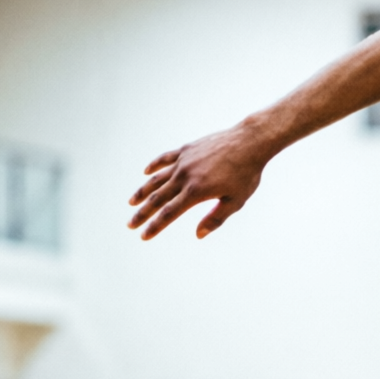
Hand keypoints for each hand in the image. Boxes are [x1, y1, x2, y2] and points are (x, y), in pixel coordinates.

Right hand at [128, 121, 274, 239]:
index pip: (169, 213)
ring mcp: (184, 161)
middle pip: (157, 198)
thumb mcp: (235, 201)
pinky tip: (146, 172)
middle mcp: (184, 176)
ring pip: (157, 179)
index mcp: (196, 192)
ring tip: (132, 202)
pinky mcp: (186, 150)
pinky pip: (165, 158)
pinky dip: (154, 166)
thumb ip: (216, 218)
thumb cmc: (246, 174)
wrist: (249, 142)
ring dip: (143, 191)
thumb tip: (198, 235)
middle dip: (142, 213)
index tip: (143, 236)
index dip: (155, 226)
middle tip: (130, 224)